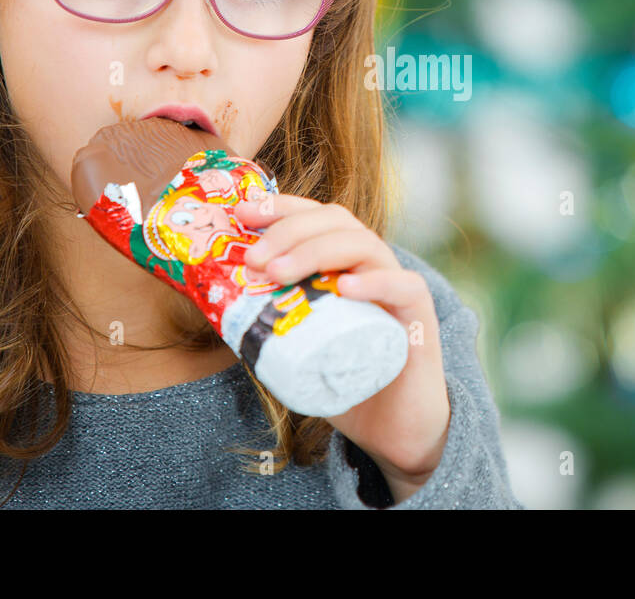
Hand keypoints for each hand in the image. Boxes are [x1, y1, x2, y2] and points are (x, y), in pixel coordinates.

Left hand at [234, 195, 451, 491]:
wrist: (394, 427)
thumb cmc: (345, 380)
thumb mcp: (299, 344)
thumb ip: (268, 321)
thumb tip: (215, 303)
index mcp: (345, 262)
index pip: (315, 217)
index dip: (280, 207)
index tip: (241, 213)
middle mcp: (373, 264)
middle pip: (336, 222)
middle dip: (290, 231)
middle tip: (254, 261)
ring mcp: (397, 286)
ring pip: (364, 246)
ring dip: (317, 251)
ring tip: (280, 273)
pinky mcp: (419, 317)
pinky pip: (403, 286)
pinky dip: (375, 281)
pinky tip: (345, 287)